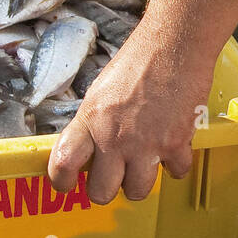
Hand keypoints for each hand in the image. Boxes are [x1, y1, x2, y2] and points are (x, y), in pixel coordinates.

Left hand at [47, 44, 212, 204]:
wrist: (174, 45)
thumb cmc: (140, 61)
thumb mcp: (101, 91)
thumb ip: (93, 123)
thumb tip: (93, 147)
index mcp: (90, 120)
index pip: (63, 164)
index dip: (61, 181)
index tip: (67, 185)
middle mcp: (115, 137)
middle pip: (102, 192)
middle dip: (107, 189)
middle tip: (114, 176)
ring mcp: (146, 144)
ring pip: (138, 191)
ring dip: (141, 180)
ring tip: (145, 163)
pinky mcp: (176, 143)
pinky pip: (175, 173)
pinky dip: (175, 165)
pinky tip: (172, 149)